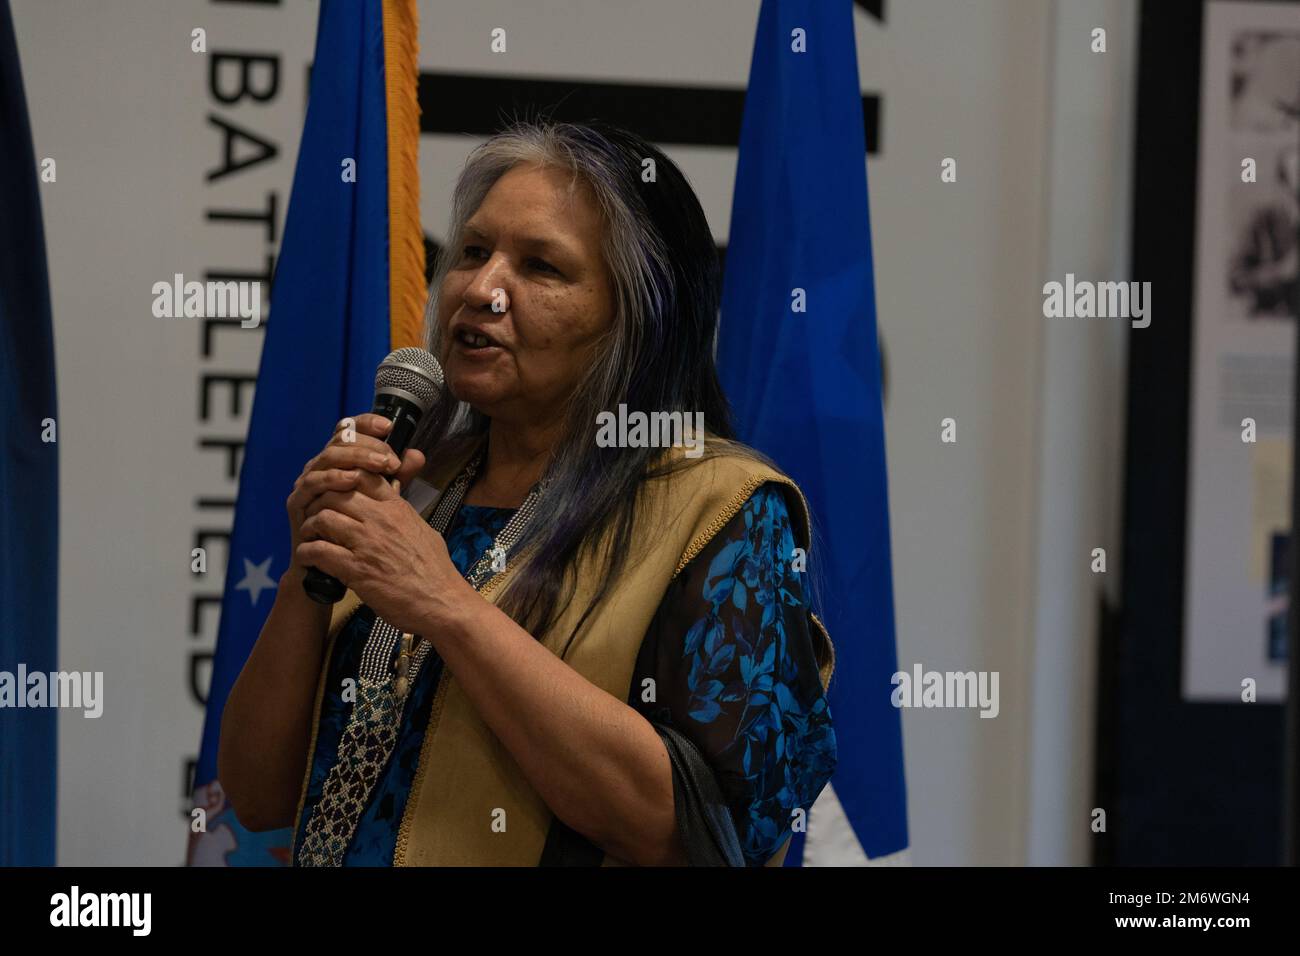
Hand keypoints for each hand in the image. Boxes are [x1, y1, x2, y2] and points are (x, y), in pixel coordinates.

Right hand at [285, 413, 424, 576]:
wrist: (333, 574)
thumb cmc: (358, 535)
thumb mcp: (383, 500)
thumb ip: (397, 477)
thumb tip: (417, 455)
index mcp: (339, 463)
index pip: (349, 431)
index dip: (366, 423)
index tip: (389, 426)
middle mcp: (321, 469)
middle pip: (339, 441)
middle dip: (368, 445)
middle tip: (391, 458)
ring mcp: (307, 485)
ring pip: (326, 457)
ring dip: (355, 458)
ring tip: (381, 465)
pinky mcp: (296, 504)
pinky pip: (313, 483)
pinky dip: (332, 478)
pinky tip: (351, 479)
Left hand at [293, 455, 479, 636]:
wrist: (442, 603)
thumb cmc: (436, 571)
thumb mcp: (424, 530)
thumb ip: (404, 513)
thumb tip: (395, 502)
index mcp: (397, 508)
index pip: (362, 476)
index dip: (342, 481)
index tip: (334, 495)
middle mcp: (381, 520)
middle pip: (335, 493)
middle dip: (319, 503)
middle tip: (314, 517)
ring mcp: (367, 544)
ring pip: (323, 518)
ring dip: (309, 528)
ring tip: (309, 537)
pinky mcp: (356, 569)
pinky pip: (319, 551)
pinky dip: (307, 553)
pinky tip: (307, 558)